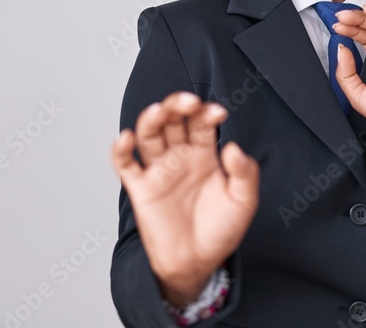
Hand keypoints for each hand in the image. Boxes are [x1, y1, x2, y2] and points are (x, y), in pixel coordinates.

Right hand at [110, 91, 259, 305]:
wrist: (197, 263)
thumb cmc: (220, 231)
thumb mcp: (243, 201)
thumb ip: (245, 173)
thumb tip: (233, 147)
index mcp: (203, 153)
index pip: (201, 122)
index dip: (207, 112)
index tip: (218, 113)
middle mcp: (178, 156)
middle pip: (173, 119)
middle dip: (178, 105)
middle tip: (189, 102)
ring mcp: (158, 170)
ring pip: (149, 134)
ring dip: (151, 118)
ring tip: (159, 111)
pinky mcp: (140, 188)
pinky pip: (124, 164)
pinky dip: (120, 149)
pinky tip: (127, 138)